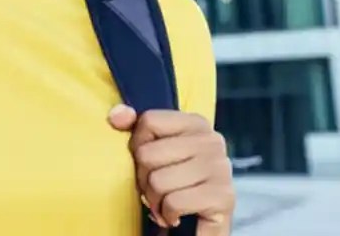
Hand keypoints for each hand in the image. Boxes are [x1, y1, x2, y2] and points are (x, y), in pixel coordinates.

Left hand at [109, 105, 233, 233]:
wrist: (202, 224)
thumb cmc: (176, 184)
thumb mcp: (157, 153)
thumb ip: (137, 130)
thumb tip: (116, 115)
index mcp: (196, 124)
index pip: (149, 121)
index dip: (138, 145)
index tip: (148, 163)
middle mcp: (212, 141)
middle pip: (148, 154)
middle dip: (144, 179)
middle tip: (157, 189)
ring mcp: (220, 168)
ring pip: (158, 181)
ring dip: (155, 200)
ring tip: (165, 202)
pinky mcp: (222, 197)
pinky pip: (173, 203)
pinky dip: (168, 215)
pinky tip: (176, 215)